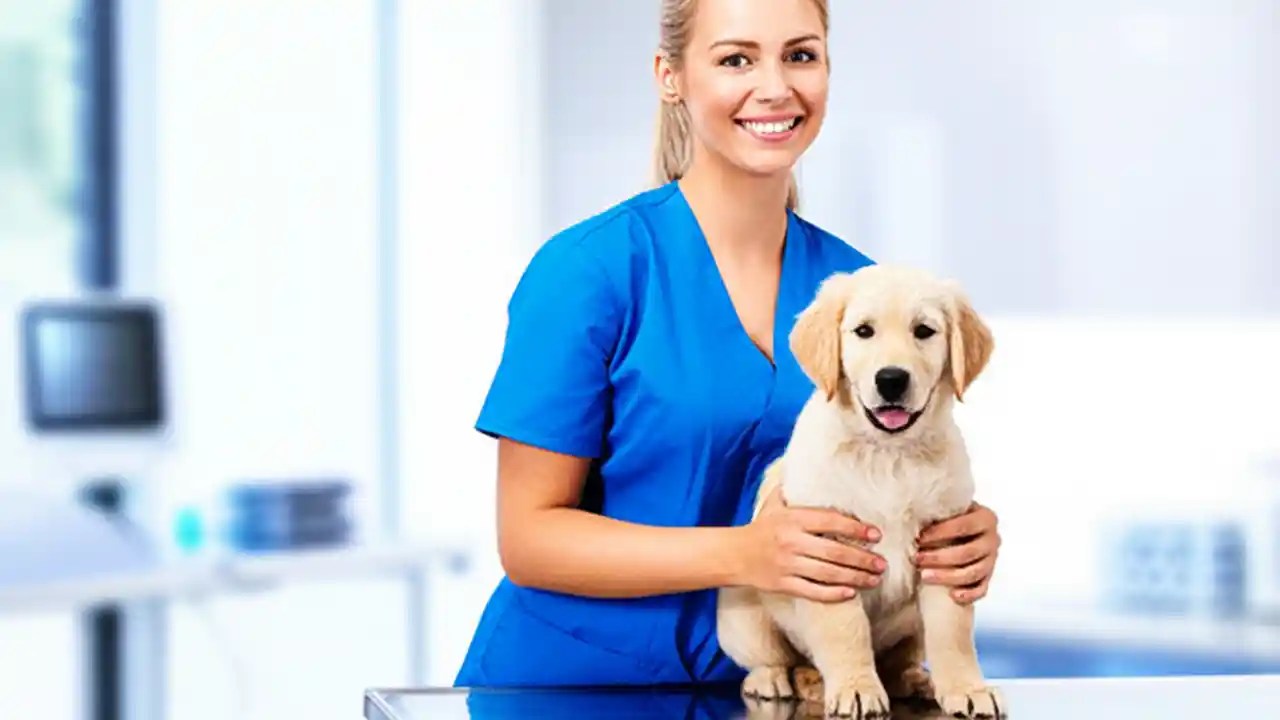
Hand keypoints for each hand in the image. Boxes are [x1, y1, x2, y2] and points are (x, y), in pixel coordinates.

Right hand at [734, 486, 885, 602]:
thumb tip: (809, 467)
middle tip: (882, 563)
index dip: (856, 528)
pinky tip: (851, 593)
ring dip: (855, 577)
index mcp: (793, 519)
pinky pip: (813, 591)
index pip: (831, 522)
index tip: (876, 535)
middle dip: (863, 559)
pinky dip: (833, 594)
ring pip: (829, 574)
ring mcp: (788, 565)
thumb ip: (794, 489)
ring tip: (874, 579)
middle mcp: (792, 542)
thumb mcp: (774, 503)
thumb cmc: (761, 527)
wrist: (734, 554)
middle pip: (835, 552)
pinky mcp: (784, 584)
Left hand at [915, 502, 999, 604]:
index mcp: (986, 518)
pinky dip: (968, 594)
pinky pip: (982, 589)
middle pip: (968, 552)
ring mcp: (992, 560)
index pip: (965, 526)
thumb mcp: (948, 511)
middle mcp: (993, 539)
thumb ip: (939, 512)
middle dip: (940, 557)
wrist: (964, 531)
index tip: (920, 538)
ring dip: (948, 576)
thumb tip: (914, 519)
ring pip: (974, 573)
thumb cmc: (950, 519)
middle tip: (917, 558)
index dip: (941, 532)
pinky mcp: (988, 577)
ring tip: (924, 576)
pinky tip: (953, 596)